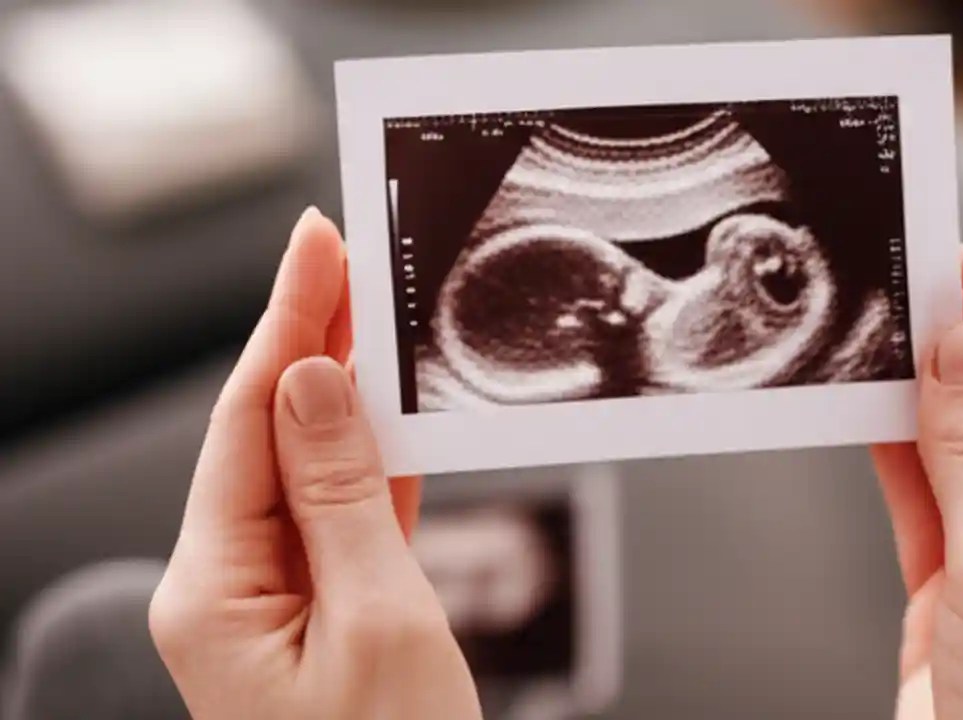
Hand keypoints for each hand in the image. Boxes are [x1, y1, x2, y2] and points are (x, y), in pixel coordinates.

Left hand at [148, 208, 481, 719]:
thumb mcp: (378, 621)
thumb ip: (343, 496)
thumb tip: (312, 386)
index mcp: (213, 590)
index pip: (246, 421)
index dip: (284, 321)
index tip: (315, 243)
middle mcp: (226, 588)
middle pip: (266, 433)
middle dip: (305, 337)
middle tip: (344, 251)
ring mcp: (271, 602)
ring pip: (305, 467)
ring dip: (340, 393)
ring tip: (371, 314)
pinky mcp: (318, 613)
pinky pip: (337, 515)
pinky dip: (368, 459)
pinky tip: (387, 413)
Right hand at [873, 251, 962, 719]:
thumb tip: (958, 353)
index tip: (943, 262)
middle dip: (951, 344)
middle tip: (891, 286)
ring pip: (952, 446)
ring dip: (912, 394)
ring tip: (866, 335)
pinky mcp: (949, 589)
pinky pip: (919, 497)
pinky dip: (887, 453)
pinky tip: (860, 412)